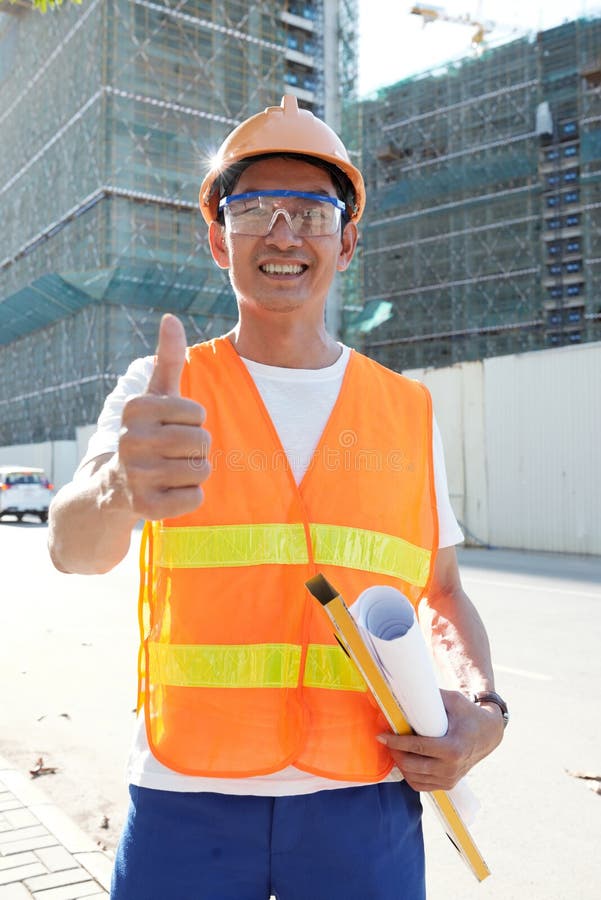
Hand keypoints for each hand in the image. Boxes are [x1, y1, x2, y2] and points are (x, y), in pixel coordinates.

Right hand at [115, 313, 210, 519]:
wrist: (113, 488)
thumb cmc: (147, 434)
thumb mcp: (155, 397)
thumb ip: (167, 358)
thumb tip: (172, 317)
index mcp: (135, 409)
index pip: (197, 413)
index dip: (192, 422)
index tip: (170, 427)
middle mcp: (130, 440)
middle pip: (202, 442)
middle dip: (197, 449)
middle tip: (174, 454)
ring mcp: (136, 475)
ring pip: (201, 470)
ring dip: (194, 473)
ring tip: (169, 472)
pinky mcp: (146, 507)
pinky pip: (195, 499)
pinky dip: (189, 498)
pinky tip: (167, 492)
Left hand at [377, 689, 504, 791]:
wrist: (488, 734)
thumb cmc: (469, 714)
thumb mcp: (453, 700)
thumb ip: (431, 697)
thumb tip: (406, 689)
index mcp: (453, 748)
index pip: (417, 748)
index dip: (396, 742)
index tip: (381, 736)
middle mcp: (451, 768)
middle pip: (412, 765)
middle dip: (395, 752)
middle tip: (386, 739)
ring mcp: (450, 779)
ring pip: (413, 778)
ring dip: (400, 764)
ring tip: (393, 749)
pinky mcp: (448, 785)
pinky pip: (421, 785)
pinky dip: (409, 775)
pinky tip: (404, 761)